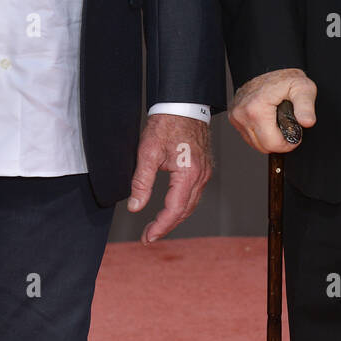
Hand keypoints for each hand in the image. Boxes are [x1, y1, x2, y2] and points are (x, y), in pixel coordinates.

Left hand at [126, 114, 211, 243]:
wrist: (182, 104)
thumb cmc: (166, 124)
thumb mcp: (147, 153)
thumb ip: (141, 182)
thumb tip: (135, 207)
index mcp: (188, 174)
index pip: (174, 210)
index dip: (160, 227)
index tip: (147, 237)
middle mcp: (201, 176)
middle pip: (184, 211)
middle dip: (166, 226)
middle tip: (148, 236)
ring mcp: (205, 172)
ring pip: (190, 204)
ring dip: (174, 217)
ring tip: (157, 225)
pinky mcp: (204, 168)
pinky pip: (194, 193)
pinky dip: (182, 205)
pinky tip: (170, 207)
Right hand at [229, 67, 316, 153]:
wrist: (270, 67)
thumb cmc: (286, 79)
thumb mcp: (303, 89)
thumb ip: (306, 107)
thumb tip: (307, 122)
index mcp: (256, 109)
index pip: (272, 144)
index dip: (288, 143)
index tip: (295, 133)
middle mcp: (241, 114)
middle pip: (263, 147)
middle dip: (279, 141)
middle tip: (287, 126)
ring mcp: (235, 116)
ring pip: (255, 143)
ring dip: (269, 138)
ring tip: (277, 122)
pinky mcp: (234, 118)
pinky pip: (249, 136)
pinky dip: (260, 134)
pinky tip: (268, 122)